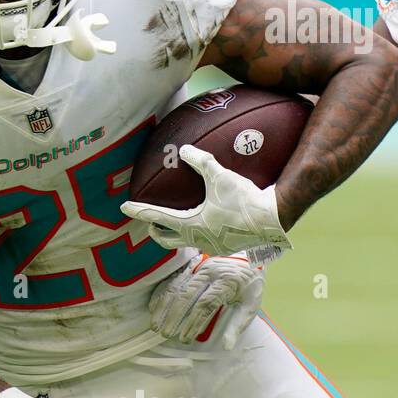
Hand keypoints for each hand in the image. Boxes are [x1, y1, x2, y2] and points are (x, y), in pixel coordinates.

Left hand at [120, 145, 290, 258]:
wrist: (274, 220)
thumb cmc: (245, 199)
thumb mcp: (221, 177)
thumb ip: (202, 162)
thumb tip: (185, 149)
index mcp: (190, 226)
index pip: (156, 217)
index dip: (139, 210)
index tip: (124, 207)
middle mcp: (198, 240)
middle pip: (167, 240)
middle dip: (155, 230)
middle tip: (150, 222)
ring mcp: (212, 247)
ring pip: (186, 242)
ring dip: (177, 234)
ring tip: (177, 222)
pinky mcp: (226, 247)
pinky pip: (204, 241)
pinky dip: (197, 232)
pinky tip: (206, 222)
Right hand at [149, 253, 264, 349]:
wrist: (249, 257)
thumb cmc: (249, 285)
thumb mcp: (251, 305)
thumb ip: (237, 325)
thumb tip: (226, 346)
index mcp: (226, 282)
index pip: (206, 304)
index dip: (194, 322)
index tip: (185, 338)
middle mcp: (209, 272)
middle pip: (186, 294)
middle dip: (174, 316)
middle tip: (166, 334)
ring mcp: (197, 267)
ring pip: (176, 287)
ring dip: (163, 306)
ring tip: (155, 325)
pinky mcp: (190, 266)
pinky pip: (172, 280)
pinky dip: (161, 294)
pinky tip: (153, 307)